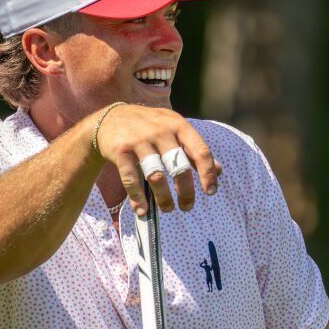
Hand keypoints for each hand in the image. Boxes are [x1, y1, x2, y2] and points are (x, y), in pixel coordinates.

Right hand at [88, 103, 221, 215]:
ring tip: (168, 209)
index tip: (210, 192)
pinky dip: (137, 198)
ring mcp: (139, 140)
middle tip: (187, 207)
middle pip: (179, 167)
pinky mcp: (121, 150)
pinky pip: (131, 179)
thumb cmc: (150, 127)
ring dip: (164, 197)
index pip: (200, 151)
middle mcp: (161, 131)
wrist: (109, 118)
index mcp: (178, 126)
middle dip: (186, 191)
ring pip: (156, 175)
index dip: (208, 174)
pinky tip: (142, 210)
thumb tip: (220, 170)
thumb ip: (195, 150)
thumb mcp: (175, 130)